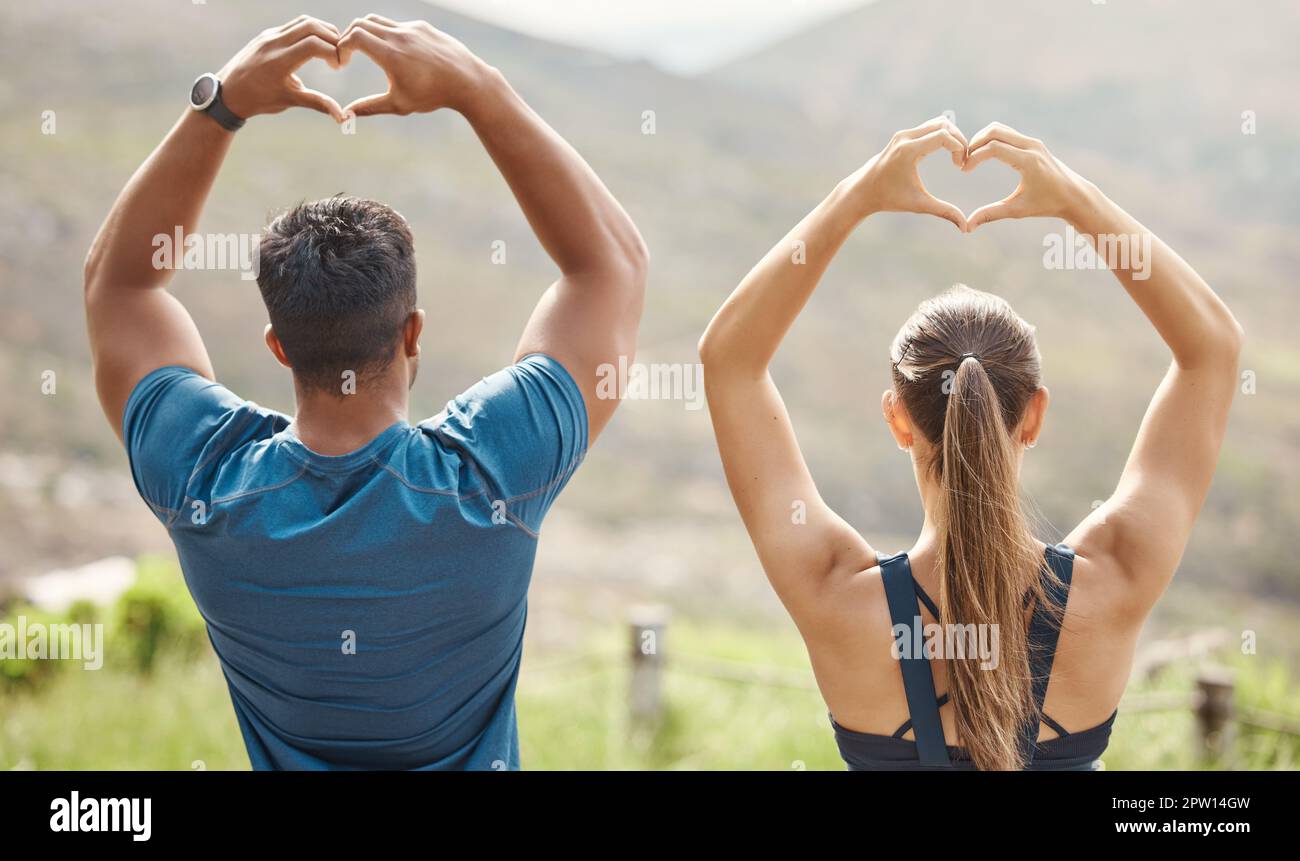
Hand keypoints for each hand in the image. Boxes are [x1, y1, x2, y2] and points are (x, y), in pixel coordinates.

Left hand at [217, 16, 345, 122]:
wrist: (228, 93)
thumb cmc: (259, 100)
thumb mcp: (290, 100)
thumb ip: (318, 103)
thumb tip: (343, 118)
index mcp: (280, 61)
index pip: (314, 44)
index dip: (333, 52)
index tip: (339, 67)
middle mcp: (274, 43)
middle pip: (312, 26)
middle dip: (332, 38)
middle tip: (339, 56)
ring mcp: (270, 36)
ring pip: (303, 22)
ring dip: (322, 31)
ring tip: (330, 50)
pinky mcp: (268, 34)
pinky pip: (293, 26)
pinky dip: (310, 32)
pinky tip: (315, 48)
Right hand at [338, 15, 491, 116]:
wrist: (466, 81)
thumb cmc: (432, 96)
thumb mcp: (399, 105)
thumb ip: (370, 107)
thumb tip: (345, 116)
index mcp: (391, 54)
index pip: (354, 37)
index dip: (343, 46)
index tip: (343, 61)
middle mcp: (400, 36)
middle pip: (361, 24)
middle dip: (350, 37)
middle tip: (349, 53)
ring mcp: (412, 29)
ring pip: (379, 21)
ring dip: (368, 33)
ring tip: (367, 50)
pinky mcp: (423, 27)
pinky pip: (398, 26)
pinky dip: (389, 35)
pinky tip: (394, 52)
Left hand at [847, 116, 968, 230]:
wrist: (862, 192)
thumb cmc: (889, 199)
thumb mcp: (918, 205)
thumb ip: (943, 212)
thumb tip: (965, 228)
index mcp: (908, 150)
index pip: (944, 136)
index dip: (959, 148)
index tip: (960, 167)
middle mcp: (905, 137)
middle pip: (944, 125)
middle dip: (959, 139)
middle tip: (963, 160)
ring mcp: (903, 134)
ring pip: (937, 123)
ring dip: (951, 136)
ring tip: (957, 157)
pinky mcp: (902, 136)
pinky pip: (928, 128)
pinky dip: (942, 136)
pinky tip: (946, 154)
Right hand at [962, 122, 1095, 229]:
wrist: (1073, 195)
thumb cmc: (1047, 204)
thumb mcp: (1017, 210)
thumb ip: (991, 214)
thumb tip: (967, 227)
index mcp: (1028, 161)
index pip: (993, 148)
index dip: (974, 157)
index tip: (964, 170)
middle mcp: (1031, 146)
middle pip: (994, 131)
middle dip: (974, 143)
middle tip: (963, 161)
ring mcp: (1032, 142)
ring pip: (999, 129)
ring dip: (981, 140)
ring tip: (971, 158)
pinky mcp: (1032, 143)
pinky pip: (1006, 133)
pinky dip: (991, 140)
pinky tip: (983, 155)